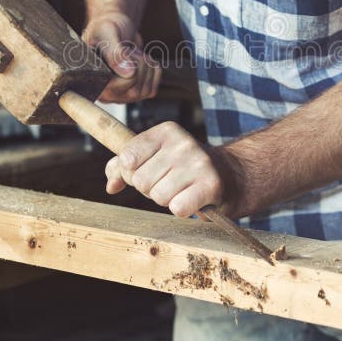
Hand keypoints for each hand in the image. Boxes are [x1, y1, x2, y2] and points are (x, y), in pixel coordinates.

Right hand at [82, 12, 160, 102]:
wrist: (113, 29)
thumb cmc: (104, 30)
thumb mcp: (106, 33)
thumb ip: (114, 53)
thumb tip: (129, 74)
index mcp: (94, 82)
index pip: (123, 82)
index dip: (128, 63)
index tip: (119, 49)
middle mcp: (106, 95)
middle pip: (136, 89)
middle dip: (138, 63)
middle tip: (127, 50)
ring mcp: (121, 96)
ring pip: (146, 91)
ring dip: (145, 66)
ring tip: (132, 54)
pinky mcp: (135, 94)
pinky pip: (152, 90)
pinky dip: (152, 72)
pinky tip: (140, 61)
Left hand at [105, 121, 225, 217]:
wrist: (230, 175)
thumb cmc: (183, 167)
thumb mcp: (154, 157)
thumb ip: (124, 167)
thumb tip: (111, 185)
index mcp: (166, 131)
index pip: (127, 158)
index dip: (130, 173)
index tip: (146, 172)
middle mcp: (183, 143)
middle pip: (141, 181)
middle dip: (149, 189)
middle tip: (168, 183)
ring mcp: (198, 163)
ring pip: (158, 196)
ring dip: (166, 200)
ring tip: (180, 190)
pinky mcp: (210, 185)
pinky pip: (177, 208)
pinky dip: (181, 209)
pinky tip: (191, 199)